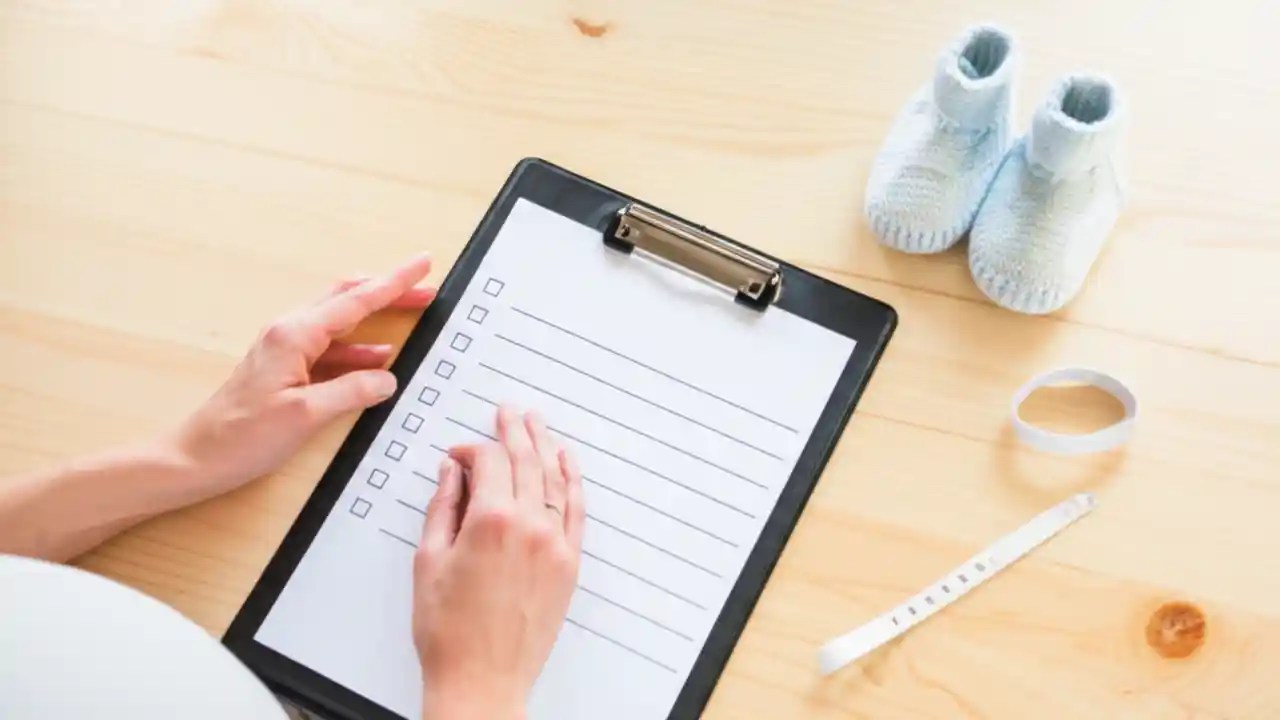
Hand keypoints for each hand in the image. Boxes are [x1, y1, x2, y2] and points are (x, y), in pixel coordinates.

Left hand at [170, 254, 434, 501]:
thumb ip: (352, 392)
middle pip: (347, 298)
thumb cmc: (242, 437)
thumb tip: (388, 379)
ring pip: (340, 320)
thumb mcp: (305, 416)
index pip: (357, 300)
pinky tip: (378, 359)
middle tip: (425, 287)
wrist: (197, 458)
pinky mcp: (284, 367)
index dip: (395, 282)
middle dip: (388, 289)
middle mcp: (289, 332)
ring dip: (376, 317)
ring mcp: (285, 348)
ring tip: (411, 314)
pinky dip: (358, 347)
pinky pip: (330, 347)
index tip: (424, 264)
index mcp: (295, 335)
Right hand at [414, 408, 584, 719]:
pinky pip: (575, 510)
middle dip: (515, 431)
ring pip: (553, 479)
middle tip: (509, 412)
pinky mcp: (569, 564)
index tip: (458, 456)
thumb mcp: (429, 561)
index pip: (488, 461)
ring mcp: (555, 544)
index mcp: (490, 520)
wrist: (482, 680)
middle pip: (525, 460)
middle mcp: (529, 526)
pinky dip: (572, 482)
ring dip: (544, 446)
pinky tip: (567, 464)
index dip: (471, 451)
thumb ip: (442, 508)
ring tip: (537, 424)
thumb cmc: (449, 632)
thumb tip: (451, 473)